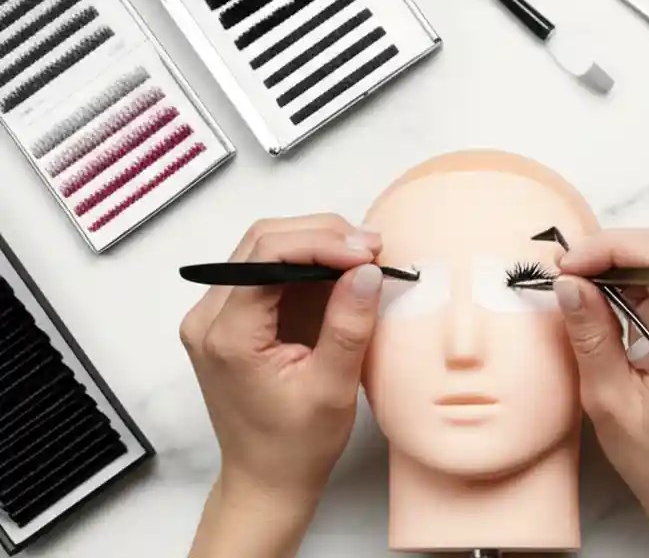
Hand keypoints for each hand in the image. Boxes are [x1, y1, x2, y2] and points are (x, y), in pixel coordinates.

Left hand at [180, 214, 383, 556]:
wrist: (265, 480)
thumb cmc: (294, 447)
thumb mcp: (332, 389)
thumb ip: (348, 325)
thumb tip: (368, 271)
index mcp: (227, 336)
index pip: (268, 255)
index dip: (323, 242)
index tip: (368, 254)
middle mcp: (208, 318)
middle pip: (263, 242)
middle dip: (323, 236)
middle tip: (373, 250)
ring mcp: (215, 316)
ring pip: (265, 250)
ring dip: (317, 245)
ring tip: (364, 259)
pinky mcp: (231, 319)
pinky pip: (268, 271)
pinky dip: (308, 264)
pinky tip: (341, 273)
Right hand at [553, 229, 648, 557]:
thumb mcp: (609, 401)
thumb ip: (591, 334)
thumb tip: (569, 282)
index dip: (610, 246)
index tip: (567, 268)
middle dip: (613, 252)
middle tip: (568, 277)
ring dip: (627, 265)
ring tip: (585, 291)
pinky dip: (645, 282)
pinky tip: (615, 303)